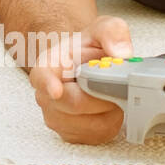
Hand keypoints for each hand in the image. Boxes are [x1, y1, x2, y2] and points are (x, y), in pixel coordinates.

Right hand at [28, 14, 131, 144]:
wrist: (85, 66)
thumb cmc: (88, 50)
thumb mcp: (103, 29)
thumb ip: (113, 32)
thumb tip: (122, 52)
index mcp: (48, 66)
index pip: (42, 77)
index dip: (48, 84)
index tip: (56, 90)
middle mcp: (46, 96)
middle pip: (76, 104)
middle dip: (102, 95)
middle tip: (116, 84)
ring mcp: (56, 118)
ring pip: (91, 123)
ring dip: (109, 111)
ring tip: (110, 93)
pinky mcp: (71, 135)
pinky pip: (98, 135)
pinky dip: (111, 123)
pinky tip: (109, 108)